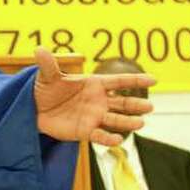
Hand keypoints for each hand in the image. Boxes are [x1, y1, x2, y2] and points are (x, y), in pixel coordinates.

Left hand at [33, 48, 154, 144]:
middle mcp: (98, 101)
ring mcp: (94, 117)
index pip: (118, 81)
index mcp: (94, 84)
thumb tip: (39, 49)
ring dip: (128, 122)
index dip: (135, 80)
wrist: (35, 109)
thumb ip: (48, 65)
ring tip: (140, 123)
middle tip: (150, 107)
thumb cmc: (45, 89)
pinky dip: (109, 138)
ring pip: (115, 120)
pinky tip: (117, 139)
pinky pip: (100, 135)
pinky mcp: (85, 131)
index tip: (154, 80)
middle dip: (136, 105)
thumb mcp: (47, 76)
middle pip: (122, 102)